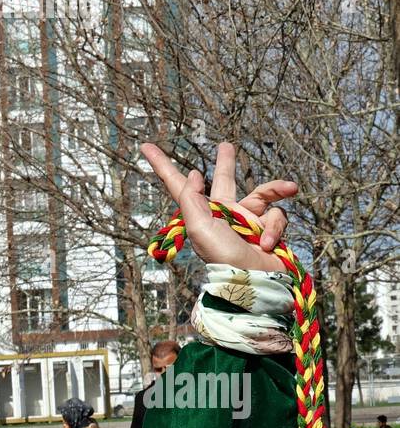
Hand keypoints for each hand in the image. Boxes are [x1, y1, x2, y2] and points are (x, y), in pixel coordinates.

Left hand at [141, 141, 295, 272]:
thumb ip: (192, 200)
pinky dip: (274, 227)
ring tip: (282, 201)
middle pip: (224, 181)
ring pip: (264, 193)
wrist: (254, 281)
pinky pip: (276, 214)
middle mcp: (223, 214)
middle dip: (226, 163)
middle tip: (225, 145)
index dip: (162, 165)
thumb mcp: (200, 228)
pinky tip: (266, 243)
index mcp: (200, 213)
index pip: (178, 185)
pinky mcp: (267, 227)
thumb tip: (193, 174)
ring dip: (275, 191)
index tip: (145, 146)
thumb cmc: (222, 256)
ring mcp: (246, 220)